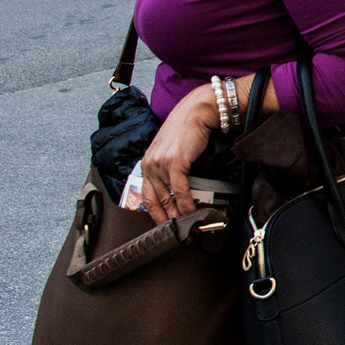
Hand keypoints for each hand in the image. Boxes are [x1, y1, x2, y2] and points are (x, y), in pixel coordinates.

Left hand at [138, 84, 220, 223]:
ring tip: (186, 227)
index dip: (155, 214)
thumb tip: (175, 189)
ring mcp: (160, 164)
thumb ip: (167, 167)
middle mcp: (150, 164)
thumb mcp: (171, 149)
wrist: (197, 111)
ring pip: (167, 198)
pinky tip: (192, 211)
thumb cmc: (187, 127)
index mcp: (147, 163)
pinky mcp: (174, 162)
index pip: (146, 196)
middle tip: (177, 233)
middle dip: (167, 220)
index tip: (165, 227)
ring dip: (178, 215)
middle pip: (155, 201)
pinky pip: (179, 190)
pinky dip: (186, 203)